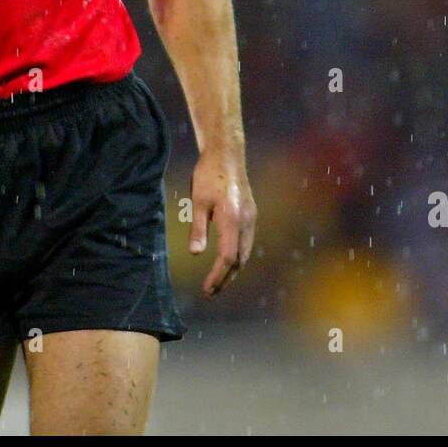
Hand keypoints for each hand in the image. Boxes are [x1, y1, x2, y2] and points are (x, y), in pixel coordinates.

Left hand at [188, 154, 256, 296]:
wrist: (227, 154)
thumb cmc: (208, 175)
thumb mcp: (198, 201)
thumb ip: (198, 228)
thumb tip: (196, 253)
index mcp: (232, 219)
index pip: (227, 258)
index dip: (217, 276)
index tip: (206, 289)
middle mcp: (246, 222)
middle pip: (240, 260)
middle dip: (226, 278)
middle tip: (211, 292)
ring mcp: (251, 218)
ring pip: (246, 252)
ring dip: (233, 270)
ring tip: (219, 281)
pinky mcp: (251, 214)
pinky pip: (247, 242)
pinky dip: (238, 256)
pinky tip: (228, 259)